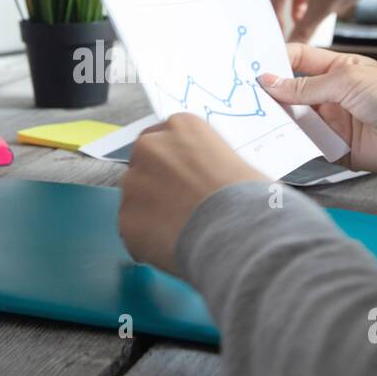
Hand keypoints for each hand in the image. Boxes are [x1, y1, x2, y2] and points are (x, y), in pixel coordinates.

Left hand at [119, 113, 267, 272]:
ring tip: (180, 233)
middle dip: (155, 184)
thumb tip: (206, 184)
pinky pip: (133, 230)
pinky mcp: (125, 218)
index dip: (173, 164)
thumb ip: (208, 166)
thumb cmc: (250, 198)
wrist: (239, 232)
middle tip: (178, 207)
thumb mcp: (235, 164)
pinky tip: (173, 248)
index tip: (183, 181)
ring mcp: (134, 182)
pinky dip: (147, 241)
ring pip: (135, 199)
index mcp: (181, 126)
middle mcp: (151, 147)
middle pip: (142, 164)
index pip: (163, 138)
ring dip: (150, 213)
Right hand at [253, 0, 376, 41]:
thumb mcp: (321, 10)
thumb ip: (303, 31)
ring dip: (290, 14)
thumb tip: (290, 47)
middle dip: (278, 18)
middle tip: (282, 37)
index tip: (273, 38)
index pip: (266, 1)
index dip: (270, 22)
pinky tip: (307, 17)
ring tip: (296, 29)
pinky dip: (300, 6)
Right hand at [258, 42, 376, 177]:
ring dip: (278, 120)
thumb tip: (269, 82)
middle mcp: (332, 96)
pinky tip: (274, 141)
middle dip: (270, 95)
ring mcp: (333, 123)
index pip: (298, 60)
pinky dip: (292, 145)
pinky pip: (308, 147)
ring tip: (253, 119)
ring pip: (295, 121)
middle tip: (243, 96)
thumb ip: (305, 86)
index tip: (250, 65)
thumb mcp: (347, 81)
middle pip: (291, 93)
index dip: (275, 60)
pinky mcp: (335, 149)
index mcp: (337, 69)